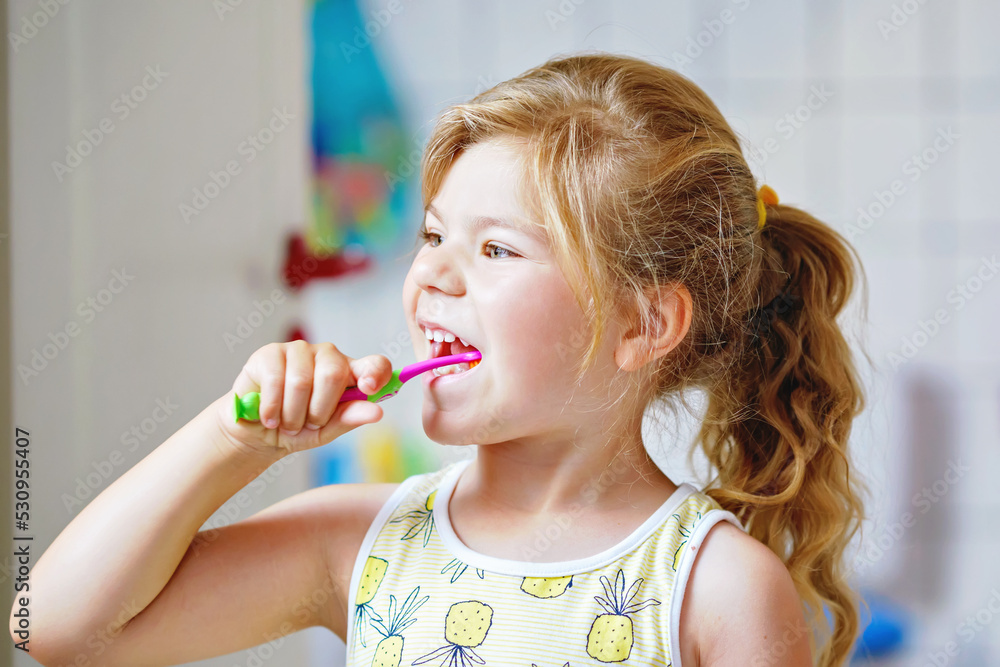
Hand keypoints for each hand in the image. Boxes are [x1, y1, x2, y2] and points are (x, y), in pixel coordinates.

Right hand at [216, 341, 392, 457]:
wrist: (257, 434)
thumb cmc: (297, 429)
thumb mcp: (326, 431)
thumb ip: (349, 418)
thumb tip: (377, 412)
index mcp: (349, 373)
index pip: (375, 364)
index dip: (376, 373)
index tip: (369, 388)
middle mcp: (327, 356)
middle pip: (333, 374)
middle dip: (318, 410)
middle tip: (307, 424)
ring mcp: (299, 350)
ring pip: (301, 381)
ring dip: (292, 414)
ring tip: (286, 423)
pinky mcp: (269, 353)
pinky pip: (275, 380)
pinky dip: (272, 408)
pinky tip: (269, 418)